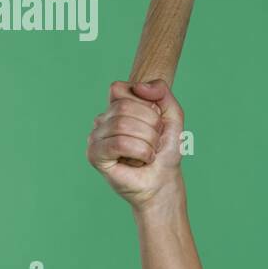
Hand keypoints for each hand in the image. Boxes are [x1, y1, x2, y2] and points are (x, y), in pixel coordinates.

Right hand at [86, 79, 184, 208]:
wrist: (164, 181)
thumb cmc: (165, 150)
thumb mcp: (172, 115)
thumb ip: (161, 92)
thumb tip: (140, 87)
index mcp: (116, 107)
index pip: (121, 89)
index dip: (147, 107)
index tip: (155, 123)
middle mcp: (102, 119)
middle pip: (125, 106)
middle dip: (151, 126)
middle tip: (154, 142)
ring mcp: (95, 137)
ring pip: (122, 124)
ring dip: (147, 141)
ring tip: (148, 153)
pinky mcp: (94, 155)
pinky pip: (118, 143)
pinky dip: (140, 151)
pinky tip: (142, 161)